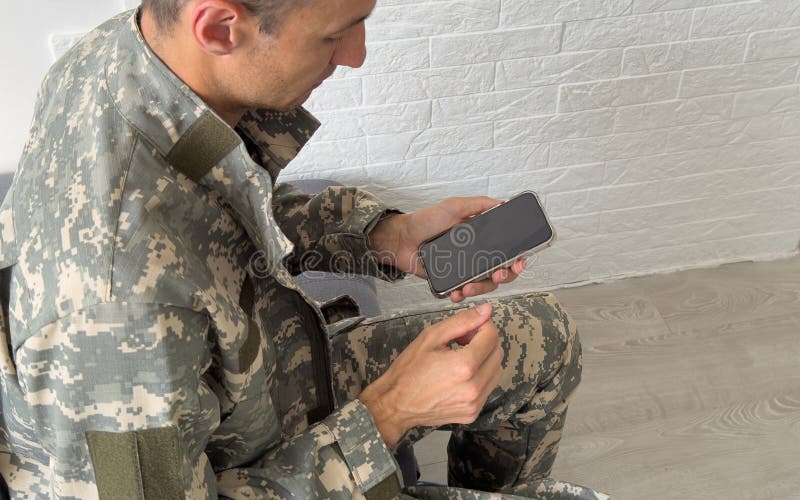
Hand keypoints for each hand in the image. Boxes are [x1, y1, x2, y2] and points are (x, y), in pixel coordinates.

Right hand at [358, 303, 503, 447]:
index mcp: (464, 365)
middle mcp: (474, 386)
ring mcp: (475, 403)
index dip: (483, 325)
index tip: (470, 325)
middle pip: (497, 353)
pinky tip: (460, 374)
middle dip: (484, 341)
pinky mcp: (472, 413)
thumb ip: (462, 321)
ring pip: (496, 370)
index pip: (491, 336)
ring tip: (461, 357)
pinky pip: (488, 387)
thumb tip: (486, 310)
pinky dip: (480, 376)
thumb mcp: (431, 337)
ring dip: (484, 359)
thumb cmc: (408, 370)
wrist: (395, 404)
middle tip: (462, 340)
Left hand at [369, 197, 526, 301]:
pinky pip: (463, 292)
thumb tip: (502, 203)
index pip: (507, 250)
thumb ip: (478, 204)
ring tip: (468, 287)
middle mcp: (476, 254)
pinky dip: (462, 295)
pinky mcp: (450, 280)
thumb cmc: (424, 221)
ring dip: (480, 288)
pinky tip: (457, 293)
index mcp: (481, 237)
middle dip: (503, 276)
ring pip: (484, 284)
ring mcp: (464, 269)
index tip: (518, 262)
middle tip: (497, 274)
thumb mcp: (453, 207)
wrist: (400, 239)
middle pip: (501, 270)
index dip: (517, 257)